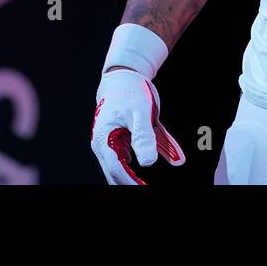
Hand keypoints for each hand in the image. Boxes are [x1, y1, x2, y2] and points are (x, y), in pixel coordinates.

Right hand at [90, 69, 184, 183]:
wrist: (124, 77)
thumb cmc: (129, 92)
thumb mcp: (140, 112)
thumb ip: (144, 137)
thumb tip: (148, 163)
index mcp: (103, 138)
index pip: (116, 168)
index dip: (130, 181)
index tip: (144, 188)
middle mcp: (103, 144)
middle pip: (115, 173)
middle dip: (130, 182)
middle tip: (146, 187)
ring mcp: (110, 143)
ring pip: (122, 167)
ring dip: (134, 176)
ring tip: (147, 181)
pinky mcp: (119, 142)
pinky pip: (129, 158)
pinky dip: (143, 160)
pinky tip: (163, 159)